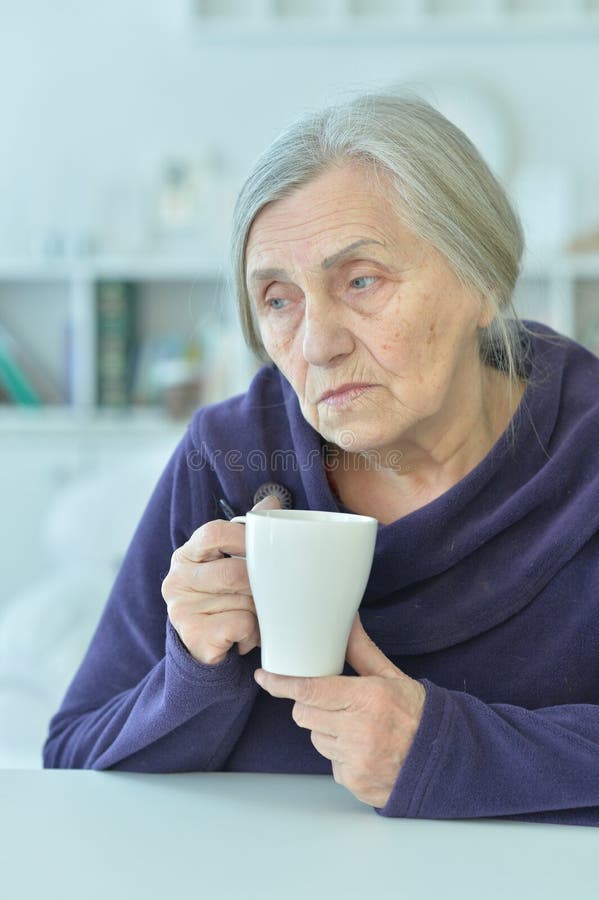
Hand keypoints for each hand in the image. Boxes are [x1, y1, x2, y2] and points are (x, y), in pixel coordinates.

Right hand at [162, 496, 279, 664]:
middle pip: (234, 572)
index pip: (214, 533)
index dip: (244, 538)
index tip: (265, 548)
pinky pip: (241, 625)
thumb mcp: (229, 562)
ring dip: (258, 611)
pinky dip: (252, 633)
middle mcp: (177, 580)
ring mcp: (182, 610)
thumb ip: (247, 532)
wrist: (204, 647)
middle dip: (259, 585)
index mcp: (186, 556)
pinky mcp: (194, 636)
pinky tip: (243, 636)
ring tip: (253, 616)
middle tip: (269, 592)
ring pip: (243, 601)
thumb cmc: (222, 598)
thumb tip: (272, 501)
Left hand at [254, 615, 425, 807]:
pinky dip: (340, 756)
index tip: (264, 676)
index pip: (310, 690)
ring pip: (315, 738)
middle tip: (334, 703)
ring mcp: (356, 760)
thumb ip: (361, 651)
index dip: (282, 683)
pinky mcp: (354, 782)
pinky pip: (330, 763)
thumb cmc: (417, 714)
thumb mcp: (391, 677)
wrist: (445, 760)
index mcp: (367, 698)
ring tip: (356, 728)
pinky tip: (364, 750)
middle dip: (311, 705)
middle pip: (304, 714)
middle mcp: (359, 730)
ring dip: (326, 731)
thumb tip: (347, 620)